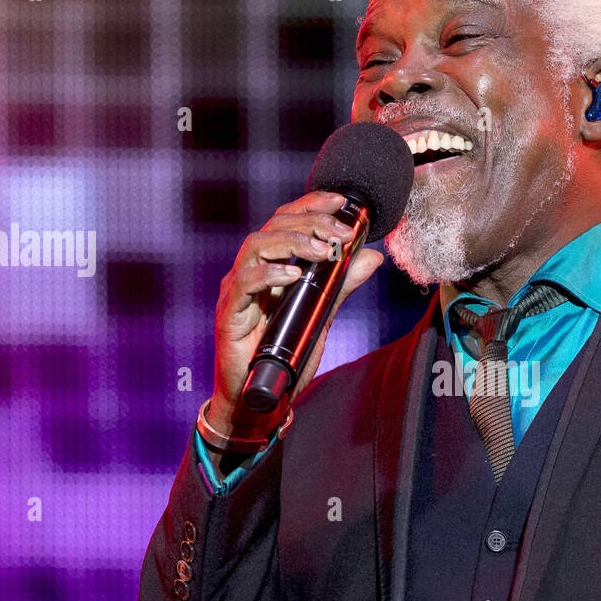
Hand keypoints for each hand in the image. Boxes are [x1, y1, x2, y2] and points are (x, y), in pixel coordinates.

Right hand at [207, 190, 384, 436]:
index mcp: (272, 266)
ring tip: (322, 251)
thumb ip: (341, 286)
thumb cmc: (285, 357)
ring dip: (292, 241)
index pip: (287, 221)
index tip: (341, 201)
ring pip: (256, 245)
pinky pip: (243, 283)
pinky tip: (293, 274)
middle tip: (341, 232)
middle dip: (311, 222)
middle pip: (274, 226)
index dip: (312, 205)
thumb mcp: (322, 316)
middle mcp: (251, 271)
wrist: (260, 399)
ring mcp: (238, 290)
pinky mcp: (229, 313)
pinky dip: (268, 273)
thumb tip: (372, 257)